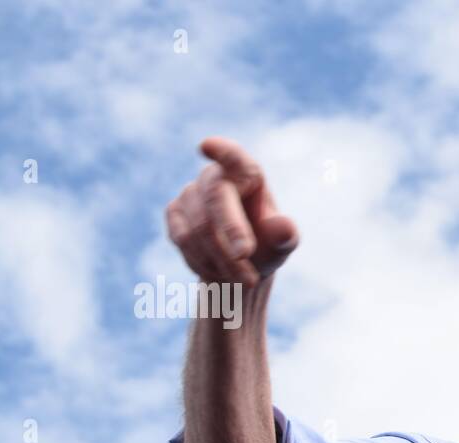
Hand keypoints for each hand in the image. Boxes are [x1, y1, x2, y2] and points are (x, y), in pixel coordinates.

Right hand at [165, 136, 298, 287]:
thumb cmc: (266, 246)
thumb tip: (285, 227)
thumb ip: (284, 235)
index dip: (221, 151)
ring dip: (222, 261)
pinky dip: (204, 261)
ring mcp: (191, 192)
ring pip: (198, 227)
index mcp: (247, 174)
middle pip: (215, 200)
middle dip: (232, 237)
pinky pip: (183, 239)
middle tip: (250, 275)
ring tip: (244, 280)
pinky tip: (220, 271)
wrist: (240, 266)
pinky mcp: (173, 212)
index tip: (206, 146)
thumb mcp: (281, 244)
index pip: (233, 157)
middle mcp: (215, 176)